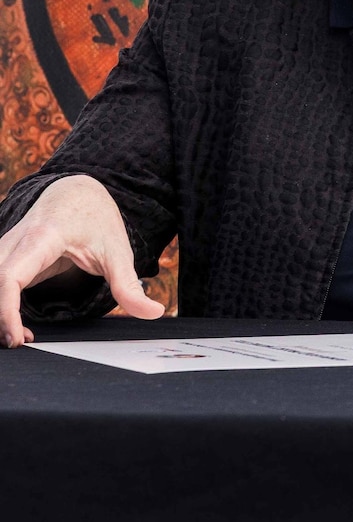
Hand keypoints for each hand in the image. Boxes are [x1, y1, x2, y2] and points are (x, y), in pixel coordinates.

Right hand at [0, 175, 164, 346]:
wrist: (77, 192)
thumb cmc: (95, 218)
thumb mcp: (118, 250)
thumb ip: (130, 285)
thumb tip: (154, 312)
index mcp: (41, 238)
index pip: (9, 278)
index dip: (7, 312)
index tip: (18, 338)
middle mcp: (13, 243)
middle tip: (20, 343)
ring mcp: (4, 250)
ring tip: (23, 336)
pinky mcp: (4, 259)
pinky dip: (1, 306)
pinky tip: (20, 326)